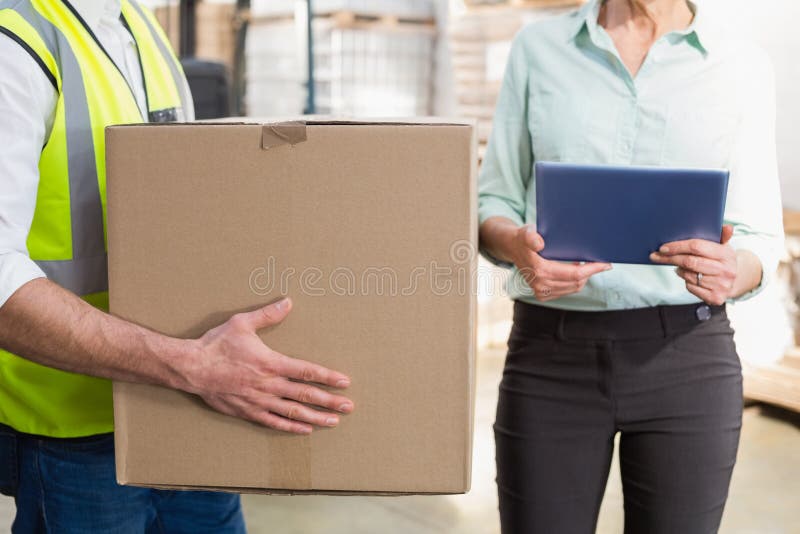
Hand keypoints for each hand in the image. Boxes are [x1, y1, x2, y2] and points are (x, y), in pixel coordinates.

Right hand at [181, 298, 353, 434]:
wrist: (191, 368)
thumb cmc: (216, 344)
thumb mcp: (242, 323)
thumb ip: (267, 315)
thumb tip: (288, 302)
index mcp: (270, 363)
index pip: (306, 371)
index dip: (328, 377)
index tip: (344, 382)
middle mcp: (268, 385)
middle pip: (305, 395)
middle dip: (329, 401)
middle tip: (349, 406)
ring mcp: (258, 401)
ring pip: (293, 412)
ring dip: (316, 417)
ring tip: (334, 421)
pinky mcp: (247, 411)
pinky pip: (273, 422)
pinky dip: (291, 427)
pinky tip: (306, 429)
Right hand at [509, 225, 611, 301]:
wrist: (512, 248)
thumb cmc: (524, 238)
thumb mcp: (526, 232)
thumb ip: (531, 237)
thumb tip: (539, 243)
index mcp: (540, 270)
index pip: (575, 274)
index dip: (592, 269)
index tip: (606, 264)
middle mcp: (540, 284)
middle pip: (577, 283)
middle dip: (591, 273)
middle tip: (598, 261)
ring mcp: (540, 291)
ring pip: (573, 288)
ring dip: (582, 278)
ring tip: (585, 264)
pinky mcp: (541, 295)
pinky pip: (566, 291)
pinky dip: (574, 283)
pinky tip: (574, 271)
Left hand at [650, 225, 736, 305]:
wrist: (735, 280)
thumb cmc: (722, 260)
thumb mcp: (723, 246)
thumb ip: (722, 235)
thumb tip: (728, 227)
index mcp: (727, 254)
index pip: (697, 247)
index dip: (677, 246)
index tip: (663, 248)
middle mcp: (726, 270)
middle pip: (690, 262)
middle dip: (671, 258)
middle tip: (657, 256)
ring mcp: (721, 285)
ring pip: (688, 275)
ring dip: (680, 270)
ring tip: (680, 266)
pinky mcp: (715, 297)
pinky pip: (691, 287)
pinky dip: (687, 282)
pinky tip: (690, 277)